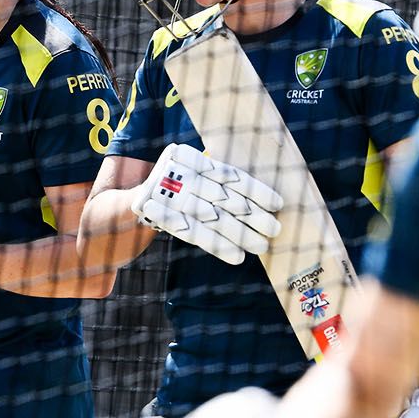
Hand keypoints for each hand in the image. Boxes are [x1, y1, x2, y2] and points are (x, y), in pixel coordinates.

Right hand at [131, 143, 282, 264]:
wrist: (140, 196)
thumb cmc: (179, 183)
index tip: (278, 203)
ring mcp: (172, 197)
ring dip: (240, 235)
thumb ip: (219, 176)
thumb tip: (263, 194)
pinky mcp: (164, 218)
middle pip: (225, 198)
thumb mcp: (195, 170)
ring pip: (213, 219)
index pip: (230, 176)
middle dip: (252, 215)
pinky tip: (238, 257)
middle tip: (276, 229)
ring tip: (262, 246)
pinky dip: (218, 246)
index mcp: (193, 160)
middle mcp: (183, 176)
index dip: (255, 190)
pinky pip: (195, 234)